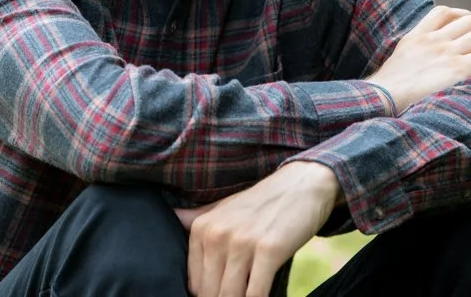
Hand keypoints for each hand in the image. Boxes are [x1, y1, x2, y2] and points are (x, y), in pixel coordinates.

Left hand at [174, 161, 339, 296]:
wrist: (301, 185)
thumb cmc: (260, 203)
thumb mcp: (221, 208)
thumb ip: (193, 219)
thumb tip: (168, 217)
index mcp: (202, 228)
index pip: (194, 284)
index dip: (209, 295)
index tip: (222, 291)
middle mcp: (217, 234)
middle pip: (210, 294)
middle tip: (238, 293)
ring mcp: (242, 242)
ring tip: (248, 293)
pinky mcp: (269, 250)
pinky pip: (255, 294)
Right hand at [367, 5, 470, 112]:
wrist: (378, 104)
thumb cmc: (379, 101)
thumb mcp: (386, 77)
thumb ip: (401, 74)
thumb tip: (399, 90)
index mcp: (414, 39)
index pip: (444, 13)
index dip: (464, 17)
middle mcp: (433, 40)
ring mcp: (448, 52)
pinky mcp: (461, 68)